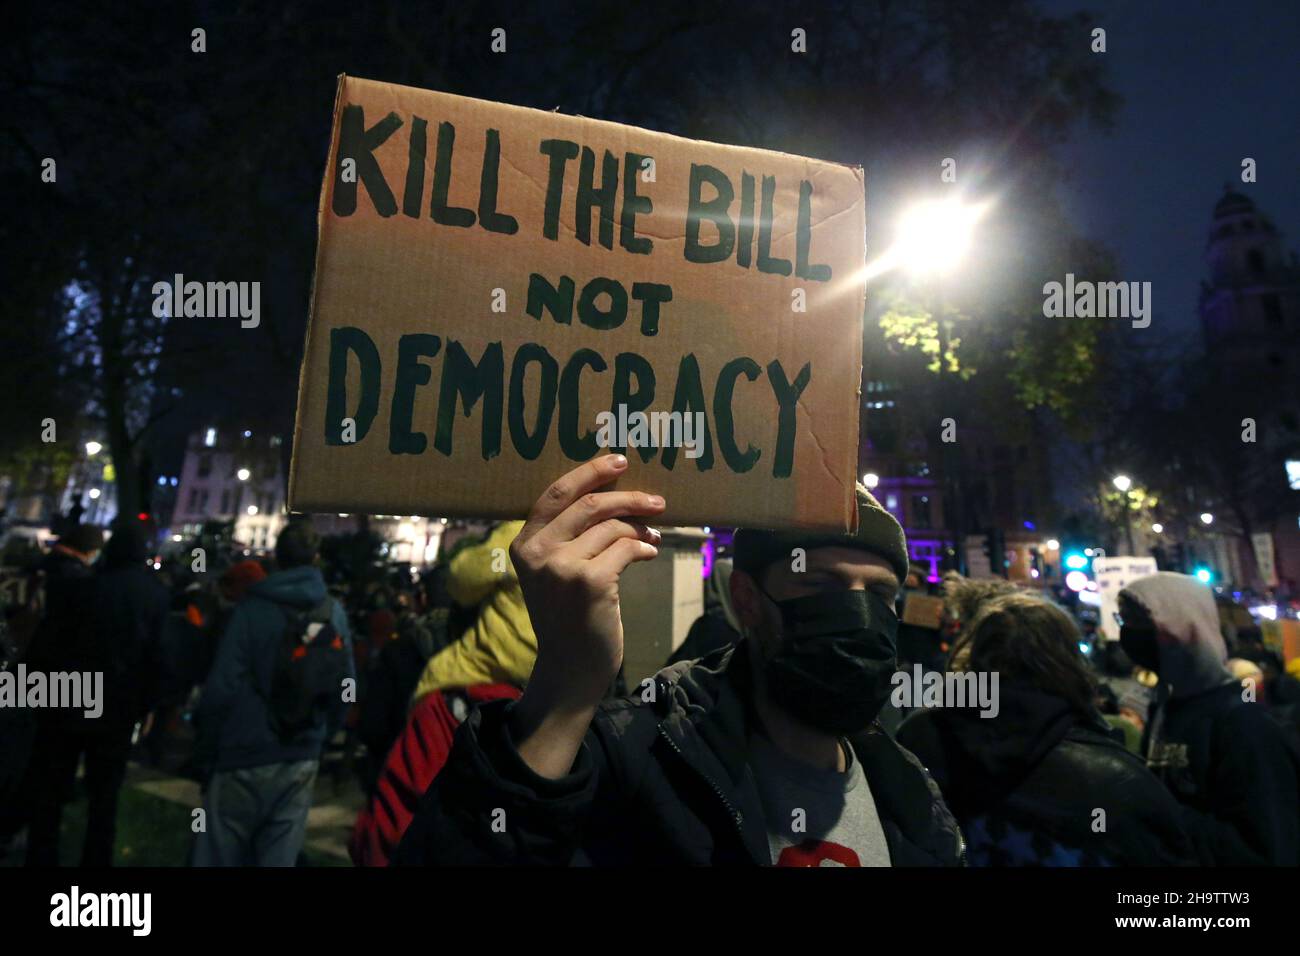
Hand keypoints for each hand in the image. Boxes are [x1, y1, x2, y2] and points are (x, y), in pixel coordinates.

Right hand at [510, 454, 664, 714]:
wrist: (569, 668)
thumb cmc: (567, 618)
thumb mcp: (553, 573)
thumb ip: (567, 538)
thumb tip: (612, 496)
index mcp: (523, 544)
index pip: (555, 494)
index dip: (589, 472)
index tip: (618, 460)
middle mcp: (538, 552)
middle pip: (589, 503)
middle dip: (628, 496)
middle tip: (655, 500)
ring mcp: (563, 567)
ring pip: (613, 526)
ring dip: (640, 528)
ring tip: (653, 536)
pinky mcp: (591, 582)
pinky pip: (626, 548)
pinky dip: (643, 547)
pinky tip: (649, 552)